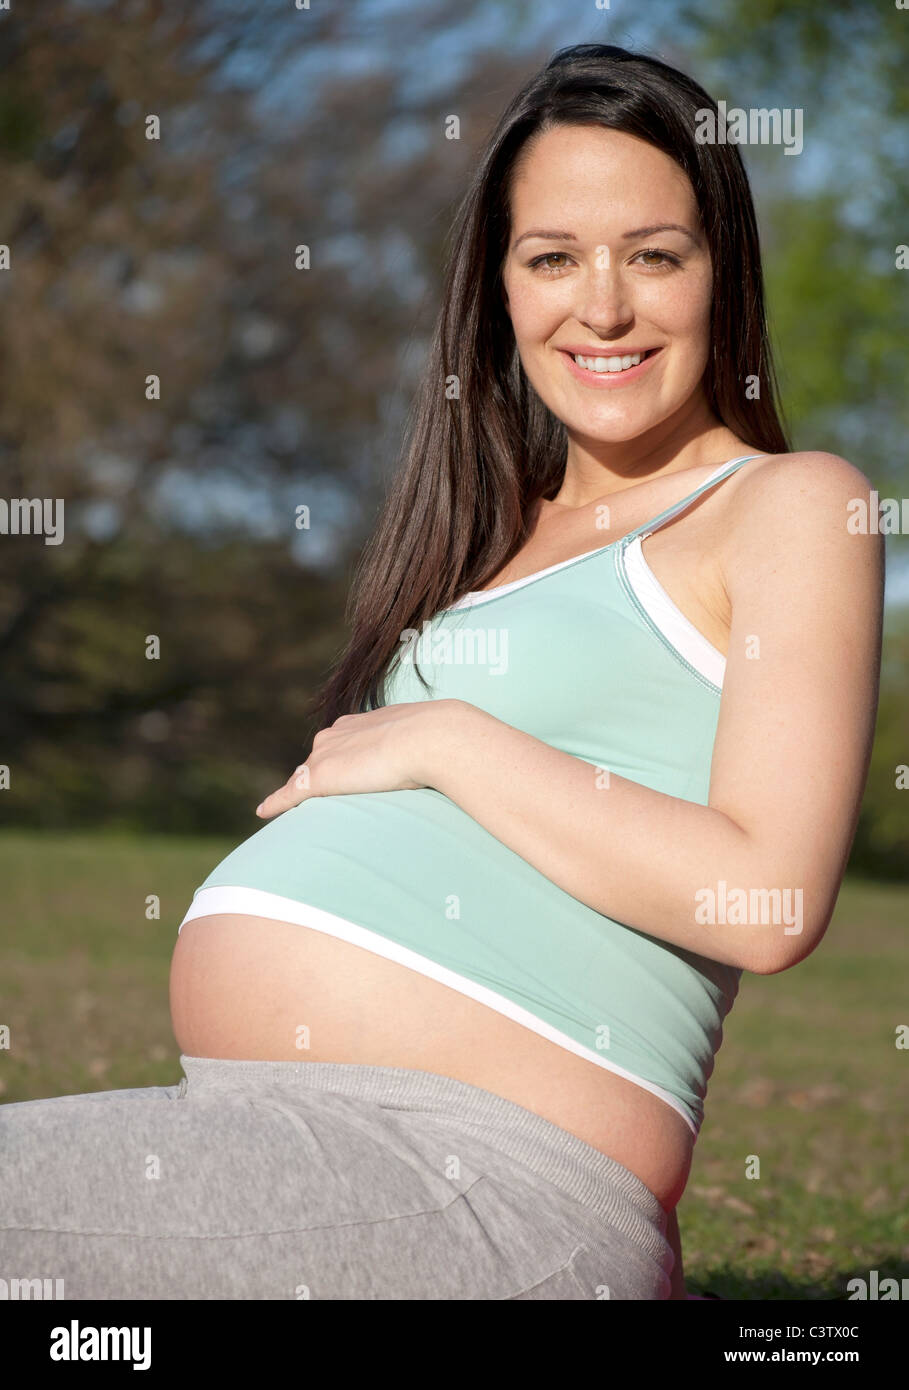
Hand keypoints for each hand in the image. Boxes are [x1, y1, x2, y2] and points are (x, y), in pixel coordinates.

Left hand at [255, 699, 465, 818]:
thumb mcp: (426, 738)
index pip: (338, 745)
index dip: (339, 760)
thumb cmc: (439, 738)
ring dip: (300, 793)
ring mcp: (324, 756)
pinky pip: (289, 793)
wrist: (432, 739)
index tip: (341, 771)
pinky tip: (263, 812)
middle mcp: (335, 735)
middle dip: (317, 777)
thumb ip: (419, 747)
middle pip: (316, 761)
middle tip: (325, 798)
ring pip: (304, 779)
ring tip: (294, 811)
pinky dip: (276, 802)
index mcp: (358, 723)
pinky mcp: (319, 779)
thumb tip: (444, 753)